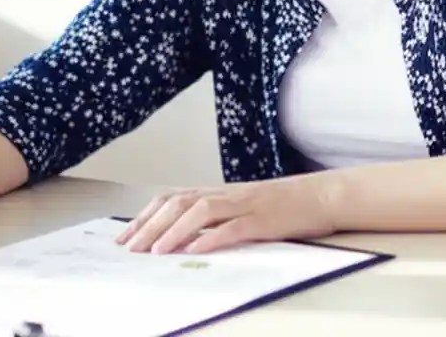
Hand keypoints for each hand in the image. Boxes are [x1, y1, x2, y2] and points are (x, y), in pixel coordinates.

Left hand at [114, 175, 336, 254]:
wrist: (320, 196)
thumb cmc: (280, 206)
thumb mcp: (241, 208)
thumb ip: (214, 219)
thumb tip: (180, 238)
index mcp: (217, 193)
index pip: (171, 198)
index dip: (145, 216)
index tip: (125, 237)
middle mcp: (226, 195)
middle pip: (179, 203)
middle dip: (151, 226)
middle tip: (130, 248)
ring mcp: (244, 205)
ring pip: (201, 212)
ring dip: (174, 231)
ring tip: (155, 251)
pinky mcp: (263, 219)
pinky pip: (234, 228)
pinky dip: (212, 238)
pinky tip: (196, 250)